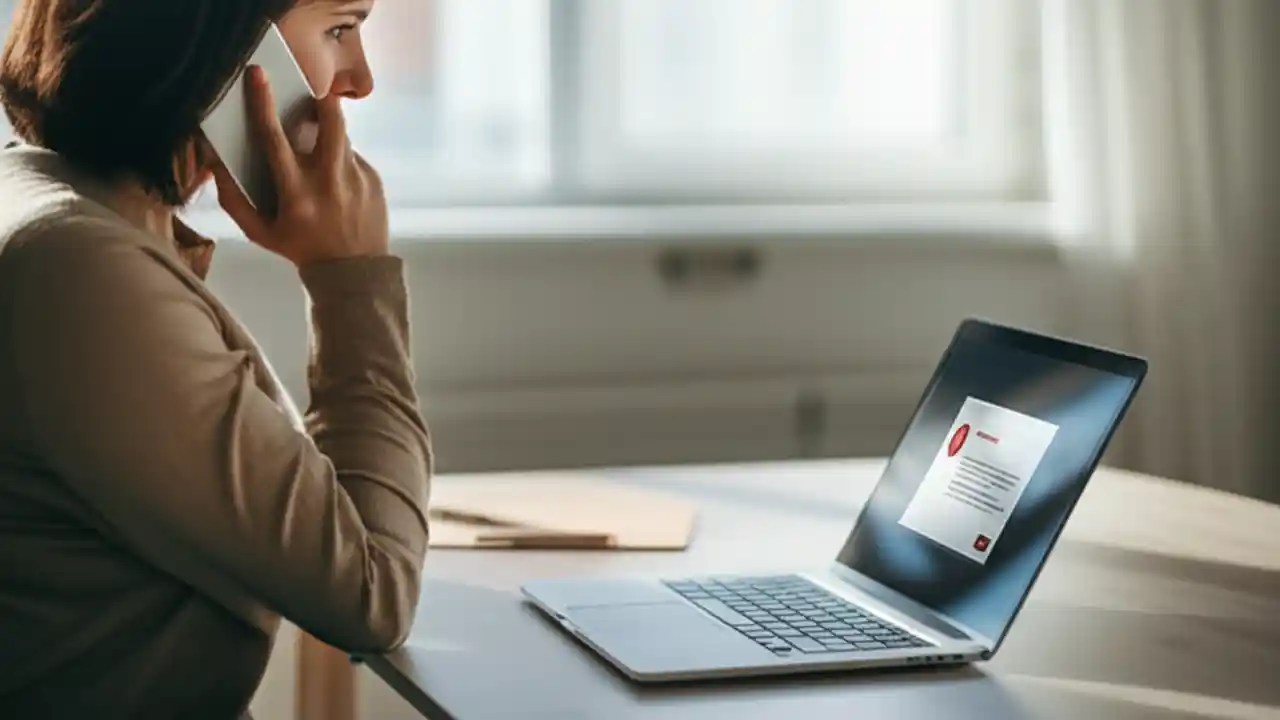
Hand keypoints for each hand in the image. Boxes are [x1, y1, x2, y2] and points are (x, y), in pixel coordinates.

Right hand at [213, 65, 388, 267]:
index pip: (274, 139)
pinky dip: (341, 163)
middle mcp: (329, 180)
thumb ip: (233, 198)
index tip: (257, 75)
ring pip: (341, 136)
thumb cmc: (300, 248)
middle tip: (310, 96)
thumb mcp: (260, 232)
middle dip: (320, 100)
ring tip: (318, 154)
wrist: (355, 272)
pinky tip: (338, 187)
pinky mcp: (374, 179)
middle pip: (330, 121)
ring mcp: (356, 178)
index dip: (262, 103)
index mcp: (296, 192)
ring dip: (327, 135)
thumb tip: (214, 160)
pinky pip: (352, 158)